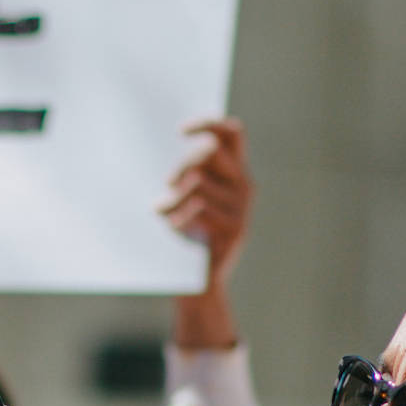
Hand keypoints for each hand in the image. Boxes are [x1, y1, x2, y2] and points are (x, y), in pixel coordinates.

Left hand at [159, 118, 253, 290]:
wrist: (197, 282)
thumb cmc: (184, 234)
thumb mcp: (184, 198)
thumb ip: (185, 172)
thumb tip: (167, 154)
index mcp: (235, 171)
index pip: (232, 133)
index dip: (209, 124)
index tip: (180, 131)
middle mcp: (244, 185)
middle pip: (210, 150)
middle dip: (181, 163)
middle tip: (166, 183)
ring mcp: (243, 207)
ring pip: (198, 182)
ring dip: (172, 198)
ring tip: (161, 213)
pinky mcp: (237, 229)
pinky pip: (200, 208)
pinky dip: (178, 217)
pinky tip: (172, 228)